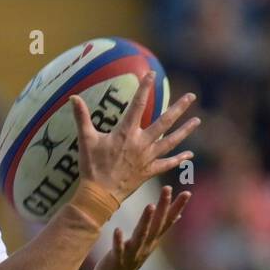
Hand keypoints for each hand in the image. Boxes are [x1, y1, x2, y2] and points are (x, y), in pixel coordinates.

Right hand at [70, 70, 198, 205]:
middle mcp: (141, 143)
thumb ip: (81, 117)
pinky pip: (167, 164)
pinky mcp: (149, 172)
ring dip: (185, 131)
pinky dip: (179, 159)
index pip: (138, 104)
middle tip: (192, 96)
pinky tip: (190, 154)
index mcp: (126, 133)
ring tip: (197, 120)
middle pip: (164, 121)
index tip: (151, 73)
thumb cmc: (92, 167)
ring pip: (171, 141)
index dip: (144, 87)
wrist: (99, 196)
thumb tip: (72, 97)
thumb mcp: (86, 140)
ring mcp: (147, 158)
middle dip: (179, 108)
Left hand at [89, 184, 190, 269]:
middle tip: (167, 188)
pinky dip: (119, 241)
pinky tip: (117, 229)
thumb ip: (160, 229)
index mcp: (152, 241)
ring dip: (146, 221)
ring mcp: (132, 254)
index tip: (187, 193)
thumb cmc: (130, 258)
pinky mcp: (117, 260)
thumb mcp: (148, 243)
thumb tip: (177, 215)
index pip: (167, 221)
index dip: (177, 208)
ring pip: (141, 236)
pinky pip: (119, 249)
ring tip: (150, 205)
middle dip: (163, 207)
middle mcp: (145, 246)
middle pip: (156, 225)